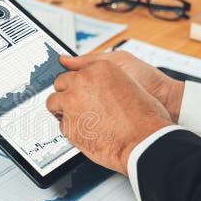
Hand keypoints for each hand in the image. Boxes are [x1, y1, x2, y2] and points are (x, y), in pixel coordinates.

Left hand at [46, 57, 173, 174]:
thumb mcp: (128, 81)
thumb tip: (67, 60)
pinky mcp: (68, 124)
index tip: (76, 87)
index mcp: (99, 68)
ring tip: (80, 119)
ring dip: (63, 110)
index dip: (75, 82)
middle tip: (78, 104)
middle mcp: (82, 82)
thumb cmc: (144, 113)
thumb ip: (98, 71)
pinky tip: (86, 132)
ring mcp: (72, 103)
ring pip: (54, 103)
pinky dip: (71, 128)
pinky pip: (62, 124)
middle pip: (60, 84)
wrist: (145, 140)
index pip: (74, 69)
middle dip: (66, 94)